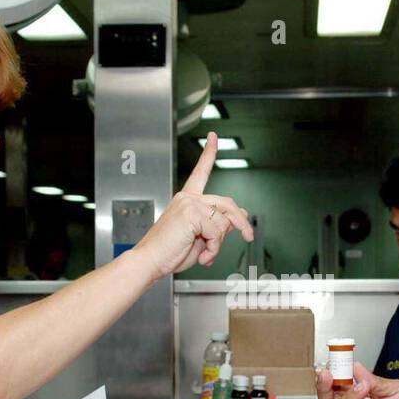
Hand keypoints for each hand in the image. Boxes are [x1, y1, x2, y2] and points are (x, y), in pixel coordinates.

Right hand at [130, 132, 253, 277]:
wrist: (150, 261)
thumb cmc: (169, 253)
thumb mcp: (200, 238)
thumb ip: (218, 225)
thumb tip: (240, 217)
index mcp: (186, 200)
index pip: (200, 172)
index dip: (209, 153)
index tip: (213, 137)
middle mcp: (188, 198)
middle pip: (226, 203)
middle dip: (241, 222)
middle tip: (248, 236)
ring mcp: (189, 204)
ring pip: (224, 221)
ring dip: (220, 243)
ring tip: (206, 254)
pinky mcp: (191, 213)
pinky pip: (217, 232)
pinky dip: (214, 248)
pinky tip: (202, 255)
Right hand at [317, 362, 398, 398]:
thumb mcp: (394, 388)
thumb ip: (374, 380)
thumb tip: (355, 366)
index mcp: (360, 396)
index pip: (338, 385)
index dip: (332, 374)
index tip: (331, 362)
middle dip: (324, 386)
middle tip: (327, 373)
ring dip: (349, 396)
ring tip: (363, 387)